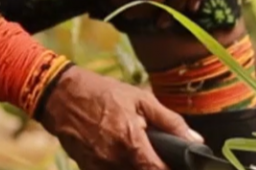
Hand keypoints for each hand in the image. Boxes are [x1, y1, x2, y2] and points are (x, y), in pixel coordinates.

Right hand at [39, 66, 202, 169]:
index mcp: (131, 143)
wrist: (61, 95)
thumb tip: (195, 140)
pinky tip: (119, 154)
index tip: (176, 165)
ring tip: (135, 151)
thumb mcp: (139, 99)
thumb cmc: (102, 93)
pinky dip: (118, 166)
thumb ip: (169, 121)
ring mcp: (99, 168)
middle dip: (152, 166)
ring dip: (135, 166)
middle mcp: (115, 161)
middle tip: (156, 156)